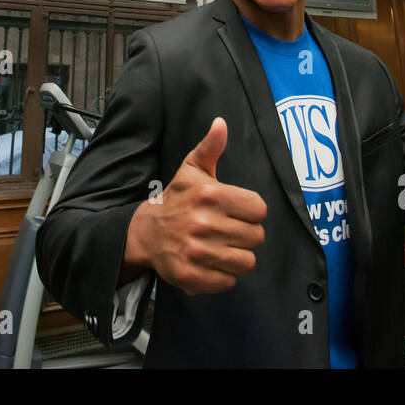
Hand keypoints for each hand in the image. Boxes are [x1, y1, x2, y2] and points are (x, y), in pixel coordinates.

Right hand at [123, 118, 266, 294]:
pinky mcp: (191, 276)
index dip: (251, 211)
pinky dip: (224, 275)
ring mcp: (197, 252)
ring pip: (247, 261)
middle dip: (247, 235)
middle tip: (229, 230)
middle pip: (256, 237)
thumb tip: (221, 123)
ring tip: (223, 247)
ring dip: (238, 256)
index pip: (259, 209)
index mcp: (209, 195)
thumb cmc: (177, 199)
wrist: (146, 232)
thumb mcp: (191, 170)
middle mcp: (203, 223)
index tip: (237, 211)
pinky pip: (229, 281)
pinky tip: (212, 263)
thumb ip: (210, 147)